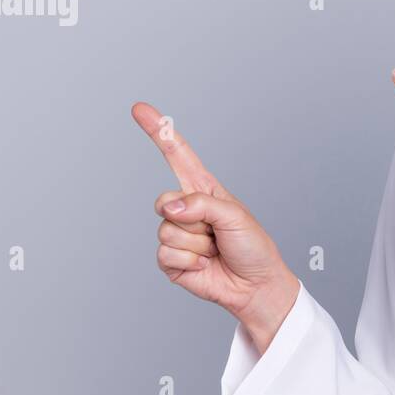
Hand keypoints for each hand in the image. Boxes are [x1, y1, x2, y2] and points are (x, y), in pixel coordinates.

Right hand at [131, 102, 299, 348]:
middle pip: (164, 201)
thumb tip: (167, 208)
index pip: (177, 155)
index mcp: (203, 190)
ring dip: (196, 245)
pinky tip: (204, 265)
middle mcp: (186, 209)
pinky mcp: (171, 260)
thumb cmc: (252, 246)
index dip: (159, 131)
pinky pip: (166, 255)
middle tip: (215, 232)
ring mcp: (176, 234)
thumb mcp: (234, 216)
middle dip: (191, 218)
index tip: (140, 109)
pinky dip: (189, 262)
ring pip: (166, 231)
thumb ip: (201, 205)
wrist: (254, 285)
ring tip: (214, 250)